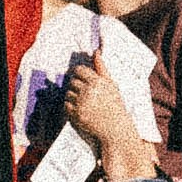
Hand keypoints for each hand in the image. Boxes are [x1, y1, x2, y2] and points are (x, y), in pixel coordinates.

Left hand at [63, 55, 157, 181]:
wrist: (116, 130)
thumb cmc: (115, 106)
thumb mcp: (112, 86)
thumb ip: (102, 68)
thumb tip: (96, 52)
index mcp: (98, 82)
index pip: (79, 70)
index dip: (78, 73)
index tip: (81, 78)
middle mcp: (89, 91)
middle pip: (72, 81)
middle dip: (76, 86)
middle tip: (83, 92)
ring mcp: (81, 103)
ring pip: (68, 93)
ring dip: (73, 96)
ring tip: (83, 103)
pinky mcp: (76, 114)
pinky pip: (66, 105)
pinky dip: (70, 107)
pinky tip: (80, 110)